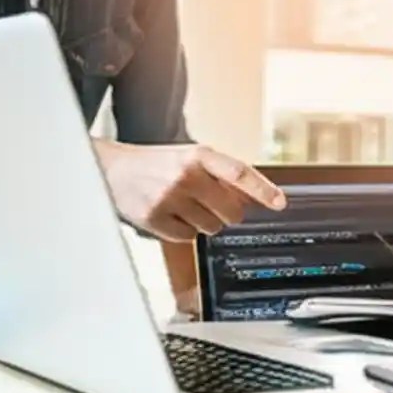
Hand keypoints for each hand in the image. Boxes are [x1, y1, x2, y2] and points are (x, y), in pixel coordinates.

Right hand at [94, 141, 285, 242]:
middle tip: (211, 204)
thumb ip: (222, 175)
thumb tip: (255, 199)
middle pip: (231, 212)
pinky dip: (184, 230)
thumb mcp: (191, 157)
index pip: (239, 173)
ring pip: (211, 227)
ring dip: (204, 221)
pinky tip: (170, 214)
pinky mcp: (154, 219)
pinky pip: (188, 237)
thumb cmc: (158, 164)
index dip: (262, 190)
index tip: (280, 202)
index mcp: (199, 155)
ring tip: (183, 204)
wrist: (113, 169)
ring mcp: (169, 198)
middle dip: (228, 213)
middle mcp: (185, 175)